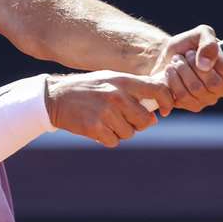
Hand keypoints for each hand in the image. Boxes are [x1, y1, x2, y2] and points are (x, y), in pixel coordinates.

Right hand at [45, 71, 173, 147]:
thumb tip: (155, 114)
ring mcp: (106, 112)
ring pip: (130, 133)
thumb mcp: (110, 80)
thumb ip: (133, 90)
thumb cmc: (88, 89)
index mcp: (123, 81)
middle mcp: (117, 96)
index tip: (165, 111)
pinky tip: (98, 128)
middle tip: (125, 119)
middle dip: (139, 124)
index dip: (167, 101)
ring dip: (120, 132)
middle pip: (146, 120)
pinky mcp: (95, 128)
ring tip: (106, 121)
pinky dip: (107, 139)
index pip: (157, 90)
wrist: (55, 97)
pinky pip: (114, 141)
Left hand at [149, 25, 222, 112]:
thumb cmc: (189, 44)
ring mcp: (207, 100)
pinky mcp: (190, 105)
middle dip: (195, 64)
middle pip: (213, 83)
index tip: (201, 52)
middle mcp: (222, 90)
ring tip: (177, 60)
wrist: (166, 56)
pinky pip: (182, 96)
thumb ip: (209, 43)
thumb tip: (206, 65)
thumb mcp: (201, 34)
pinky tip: (170, 70)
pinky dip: (173, 79)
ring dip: (182, 69)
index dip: (218, 64)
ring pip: (196, 89)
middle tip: (187, 54)